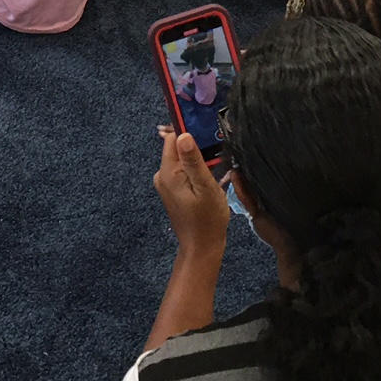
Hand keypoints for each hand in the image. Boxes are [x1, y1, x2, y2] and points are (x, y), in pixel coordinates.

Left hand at [154, 127, 229, 255]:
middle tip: (217, 156)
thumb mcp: (205, 188)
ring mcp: (166, 184)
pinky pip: (183, 171)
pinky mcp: (173, 191)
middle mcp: (162, 175)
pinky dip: (195, 171)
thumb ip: (194, 161)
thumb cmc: (207, 220)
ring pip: (182, 160)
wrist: (202, 248)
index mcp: (168, 172)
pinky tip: (208, 179)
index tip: (209, 135)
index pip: (174, 138)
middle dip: (197, 148)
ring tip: (216, 168)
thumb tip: (183, 135)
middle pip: (177, 148)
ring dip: (198, 160)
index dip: (191, 133)